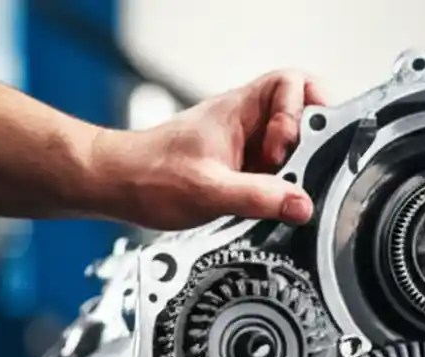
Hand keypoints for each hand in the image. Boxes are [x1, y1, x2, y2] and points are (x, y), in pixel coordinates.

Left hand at [87, 70, 327, 229]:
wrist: (118, 186)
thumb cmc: (149, 175)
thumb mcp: (209, 191)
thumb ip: (258, 197)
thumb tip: (301, 205)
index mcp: (239, 109)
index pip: (293, 83)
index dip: (300, 113)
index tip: (287, 148)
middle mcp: (246, 121)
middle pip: (301, 113)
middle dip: (306, 145)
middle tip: (291, 171)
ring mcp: (245, 144)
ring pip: (292, 145)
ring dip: (292, 170)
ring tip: (276, 189)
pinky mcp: (242, 167)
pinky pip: (277, 170)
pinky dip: (279, 187)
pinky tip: (263, 201)